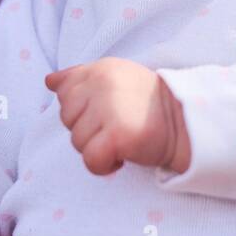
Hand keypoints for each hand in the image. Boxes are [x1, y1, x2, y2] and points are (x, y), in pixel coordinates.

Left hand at [45, 58, 190, 175]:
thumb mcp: (115, 79)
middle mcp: (103, 84)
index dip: (83, 110)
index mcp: (101, 69)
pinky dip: (104, 166)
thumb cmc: (149, 104)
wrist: (185, 123)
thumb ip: (80, 78)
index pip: (64, 93)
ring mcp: (109, 108)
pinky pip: (91, 160)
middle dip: (88, 130)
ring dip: (98, 148)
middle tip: (117, 126)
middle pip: (67, 120)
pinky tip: (122, 157)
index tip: (107, 111)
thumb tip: (49, 81)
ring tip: (123, 139)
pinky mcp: (117, 135)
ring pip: (77, 142)